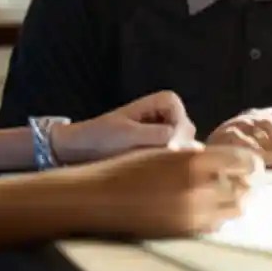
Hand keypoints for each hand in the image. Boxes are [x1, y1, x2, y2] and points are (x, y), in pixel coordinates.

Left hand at [52, 91, 198, 163]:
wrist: (82, 146)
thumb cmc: (102, 135)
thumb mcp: (129, 134)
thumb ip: (158, 136)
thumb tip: (188, 146)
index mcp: (166, 100)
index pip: (184, 122)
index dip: (177, 138)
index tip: (163, 151)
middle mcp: (171, 113)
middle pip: (188, 135)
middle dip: (174, 148)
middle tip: (149, 158)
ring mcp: (169, 130)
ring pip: (184, 148)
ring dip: (169, 158)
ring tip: (146, 162)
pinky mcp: (163, 146)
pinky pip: (176, 157)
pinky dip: (167, 164)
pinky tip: (151, 169)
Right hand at [75, 146, 263, 236]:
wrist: (98, 197)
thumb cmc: (128, 168)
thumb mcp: (165, 150)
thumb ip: (197, 155)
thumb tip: (223, 160)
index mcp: (193, 160)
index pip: (245, 162)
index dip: (251, 162)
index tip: (250, 163)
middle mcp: (197, 188)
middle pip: (245, 189)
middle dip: (249, 183)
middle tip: (246, 180)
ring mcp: (191, 213)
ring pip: (235, 210)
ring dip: (236, 200)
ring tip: (228, 193)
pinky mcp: (183, 231)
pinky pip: (216, 224)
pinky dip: (219, 215)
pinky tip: (208, 207)